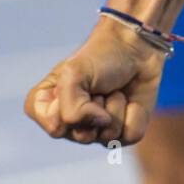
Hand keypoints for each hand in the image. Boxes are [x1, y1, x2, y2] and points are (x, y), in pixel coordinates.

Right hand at [24, 17, 166, 146]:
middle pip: (83, 136)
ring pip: (108, 137)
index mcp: (49, 110)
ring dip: (116, 105)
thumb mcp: (73, 75)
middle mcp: (72, 126)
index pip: (55, 128)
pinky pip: (130, 135)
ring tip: (115, 89)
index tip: (76, 81)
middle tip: (100, 86)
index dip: (71, 105)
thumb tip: (101, 124)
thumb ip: (71, 109)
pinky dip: (134, 113)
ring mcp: (98, 132)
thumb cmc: (99, 56)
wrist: (134, 46)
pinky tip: (131, 99)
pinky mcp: (124, 133)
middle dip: (96, 105)